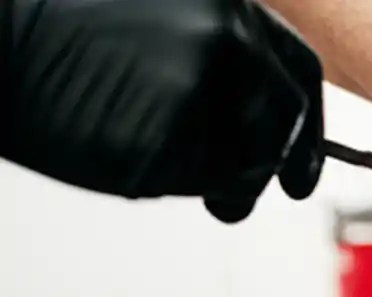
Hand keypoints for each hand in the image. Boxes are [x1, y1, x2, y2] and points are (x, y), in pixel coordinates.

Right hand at [1, 0, 323, 222]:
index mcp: (228, 5)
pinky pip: (191, 181)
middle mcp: (225, 39)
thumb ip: (221, 56)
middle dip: (262, 171)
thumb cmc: (63, 31)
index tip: (302, 173)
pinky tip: (119, 146)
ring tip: (141, 140)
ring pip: (238, 164)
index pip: (299, 74)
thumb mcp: (162, 20)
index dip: (307, 132)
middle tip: (234, 199)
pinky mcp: (166, 135)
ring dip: (206, 176)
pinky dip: (164, 180)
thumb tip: (265, 122)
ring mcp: (198, 88)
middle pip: (277, 130)